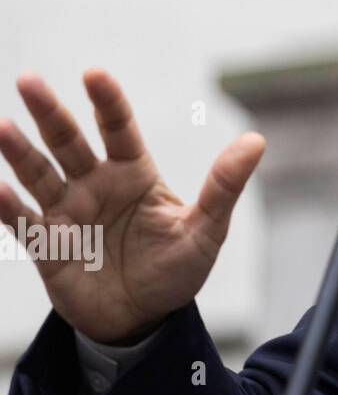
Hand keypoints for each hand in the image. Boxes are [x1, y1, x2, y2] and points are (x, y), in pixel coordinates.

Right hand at [0, 69, 264, 344]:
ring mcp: (68, 213)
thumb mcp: (207, 229)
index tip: (94, 74)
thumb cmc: (177, 270)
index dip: (107, 102)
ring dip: (20, 152)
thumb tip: (256, 140)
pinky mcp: (47, 246)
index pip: (118, 129)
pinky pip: (21, 222)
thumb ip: (224, 186)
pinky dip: (6, 205)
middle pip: (69, 141)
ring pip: (38, 174)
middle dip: (50, 112)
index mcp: (134, 174)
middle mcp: (96, 185)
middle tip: (28, 80)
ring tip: (3, 126)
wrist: (144, 320)